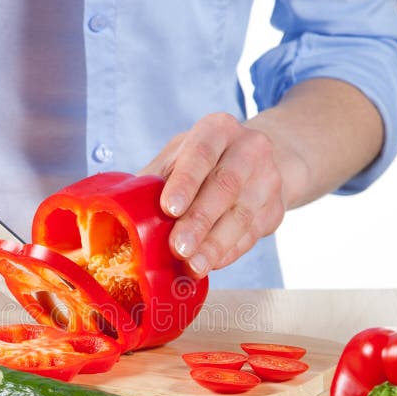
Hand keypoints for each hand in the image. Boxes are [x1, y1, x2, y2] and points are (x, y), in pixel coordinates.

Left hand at [140, 113, 285, 278]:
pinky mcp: (275, 209)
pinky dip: (229, 253)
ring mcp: (268, 179)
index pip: (201, 153)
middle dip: (199, 220)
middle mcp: (249, 148)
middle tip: (178, 247)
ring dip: (215, 245)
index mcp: (218, 129)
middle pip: (225, 186)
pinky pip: (252, 235)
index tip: (168, 209)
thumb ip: (154, 180)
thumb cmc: (204, 162)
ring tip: (193, 266)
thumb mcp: (178, 157)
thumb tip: (121, 213)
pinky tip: (210, 264)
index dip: (185, 182)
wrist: (257, 163)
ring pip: (242, 215)